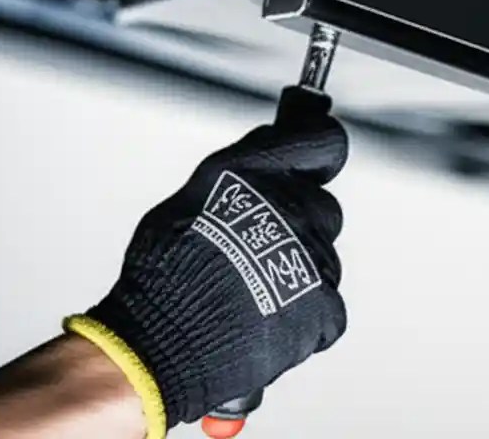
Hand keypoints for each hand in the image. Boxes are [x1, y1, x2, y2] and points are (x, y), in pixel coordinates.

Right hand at [66, 88, 348, 432]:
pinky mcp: (325, 304)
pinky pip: (327, 307)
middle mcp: (292, 207)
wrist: (162, 345)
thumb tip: (260, 167)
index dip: (321, 152)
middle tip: (260, 251)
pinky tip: (267, 322)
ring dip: (298, 273)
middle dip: (300, 225)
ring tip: (252, 294)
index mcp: (255, 174)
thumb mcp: (188, 201)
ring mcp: (313, 256)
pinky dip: (304, 318)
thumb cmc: (162, 278)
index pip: (322, 142)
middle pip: (322, 207)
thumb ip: (239, 177)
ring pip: (323, 259)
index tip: (318, 163)